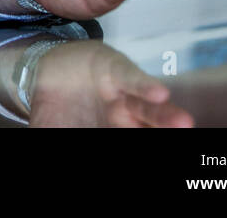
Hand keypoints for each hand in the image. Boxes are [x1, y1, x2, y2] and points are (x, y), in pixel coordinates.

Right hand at [28, 40, 193, 127]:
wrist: (46, 71)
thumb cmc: (62, 109)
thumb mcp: (55, 130)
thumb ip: (56, 132)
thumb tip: (43, 136)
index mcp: (119, 130)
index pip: (139, 137)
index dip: (150, 140)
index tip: (169, 157)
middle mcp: (125, 116)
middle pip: (150, 127)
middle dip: (165, 129)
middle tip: (181, 131)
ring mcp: (123, 93)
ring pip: (150, 108)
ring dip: (167, 117)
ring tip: (183, 123)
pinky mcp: (116, 67)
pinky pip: (131, 77)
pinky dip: (144, 85)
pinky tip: (160, 94)